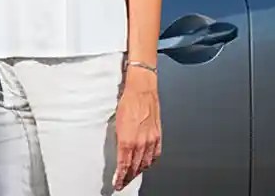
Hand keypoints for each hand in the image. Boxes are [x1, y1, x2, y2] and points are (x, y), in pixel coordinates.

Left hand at [114, 67, 161, 190]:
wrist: (142, 89)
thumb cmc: (127, 101)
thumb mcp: (116, 123)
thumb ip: (118, 140)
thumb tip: (118, 152)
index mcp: (127, 140)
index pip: (124, 165)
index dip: (120, 177)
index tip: (117, 183)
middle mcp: (140, 142)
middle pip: (134, 167)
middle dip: (128, 177)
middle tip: (123, 183)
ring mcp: (151, 140)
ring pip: (145, 163)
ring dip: (138, 172)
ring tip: (132, 176)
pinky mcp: (158, 135)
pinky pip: (155, 155)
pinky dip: (150, 162)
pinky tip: (146, 165)